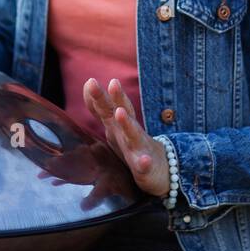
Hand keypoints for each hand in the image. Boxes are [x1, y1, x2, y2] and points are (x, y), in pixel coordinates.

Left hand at [82, 77, 170, 197]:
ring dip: (127, 124)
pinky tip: (144, 160)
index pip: (109, 106)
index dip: (100, 95)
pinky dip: (145, 162)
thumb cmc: (131, 143)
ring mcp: (139, 148)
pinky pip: (145, 165)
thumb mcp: (114, 125)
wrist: (161, 168)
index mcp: (119, 124)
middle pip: (124, 112)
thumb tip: (88, 83)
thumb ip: (101, 107)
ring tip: (120, 113)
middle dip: (118, 98)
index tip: (90, 81)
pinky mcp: (146, 167)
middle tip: (113, 83)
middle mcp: (129, 132)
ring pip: (133, 135)